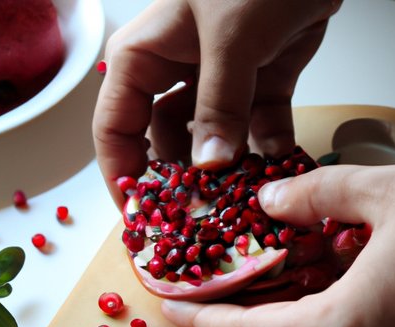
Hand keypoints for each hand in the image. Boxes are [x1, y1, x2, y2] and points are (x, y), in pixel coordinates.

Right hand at [92, 0, 341, 205]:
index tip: (139, 221)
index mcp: (141, 61)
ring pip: (211, 143)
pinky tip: (280, 168)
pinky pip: (256, 129)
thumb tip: (209, 167)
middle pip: (163, 146)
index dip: (123, 180)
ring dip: (228, 171)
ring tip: (241, 202)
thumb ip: (219, 104)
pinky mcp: (257, 86)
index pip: (115, 132)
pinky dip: (267, 149)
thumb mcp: (230, 36)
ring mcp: (216, 83)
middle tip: (198, 219)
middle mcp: (172, 75)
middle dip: (181, 182)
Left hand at [162, 159, 394, 326]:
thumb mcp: (389, 195)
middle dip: (248, 304)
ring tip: (275, 263)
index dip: (203, 321)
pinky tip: (335, 272)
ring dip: (296, 302)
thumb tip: (270, 201)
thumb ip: (318, 195)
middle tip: (221, 274)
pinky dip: (336, 309)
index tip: (172, 308)